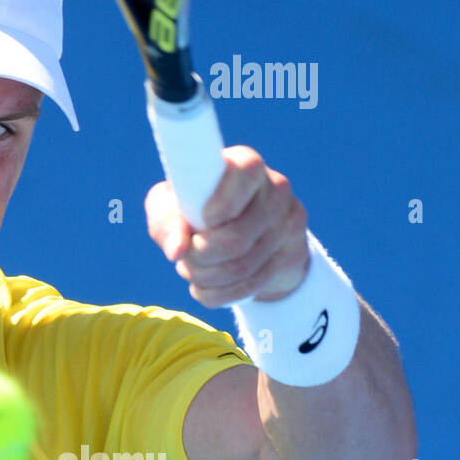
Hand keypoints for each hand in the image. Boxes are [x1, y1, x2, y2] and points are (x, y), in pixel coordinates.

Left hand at [145, 145, 308, 307]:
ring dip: (203, 277)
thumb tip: (177, 251)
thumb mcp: (170, 205)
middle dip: (199, 257)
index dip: (220, 203)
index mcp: (245, 165)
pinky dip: (217, 294)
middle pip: (237, 238)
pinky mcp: (292, 254)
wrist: (235, 232)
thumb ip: (166, 220)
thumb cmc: (192, 209)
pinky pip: (250, 287)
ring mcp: (288, 223)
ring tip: (189, 269)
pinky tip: (203, 287)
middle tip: (184, 258)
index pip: (246, 172)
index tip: (203, 219)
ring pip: (242, 268)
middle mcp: (276, 190)